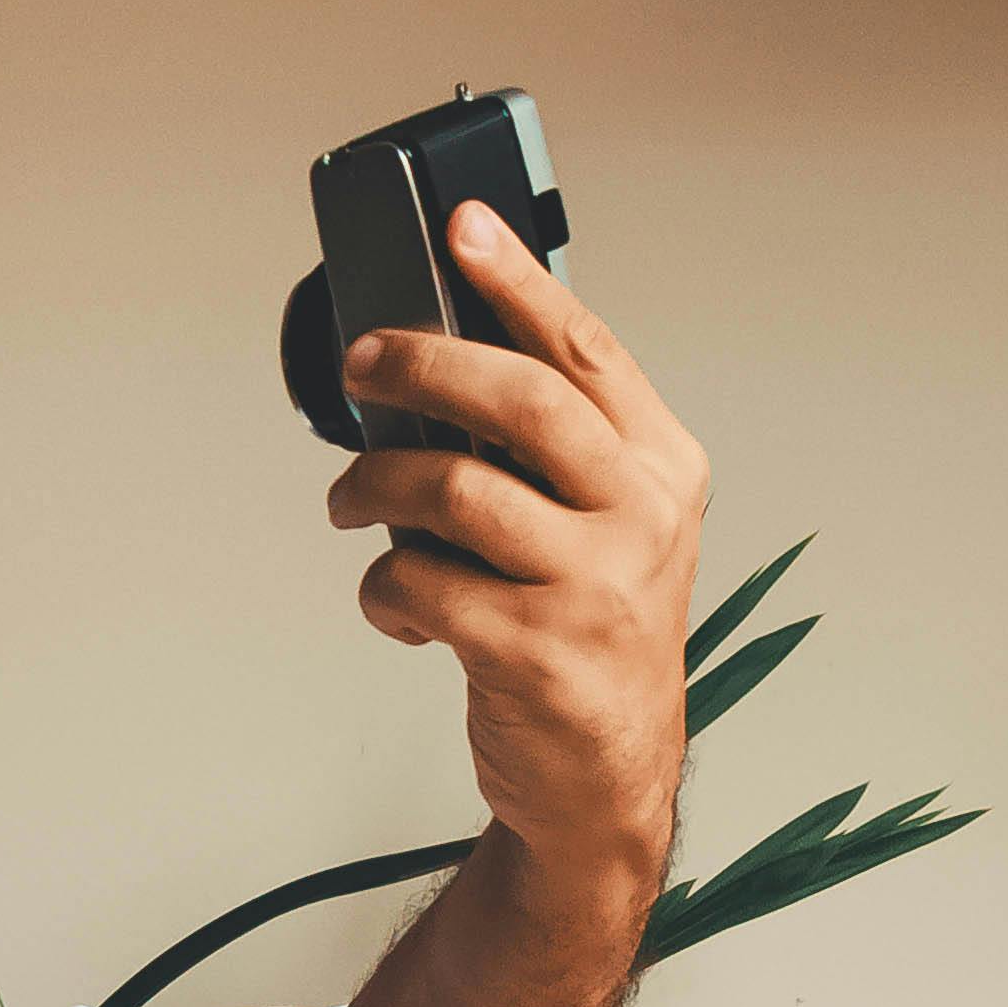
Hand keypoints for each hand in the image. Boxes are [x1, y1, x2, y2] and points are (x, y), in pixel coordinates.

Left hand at [324, 201, 708, 915]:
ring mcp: (593, 589)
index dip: (515, 280)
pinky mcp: (534, 655)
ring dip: (372, 488)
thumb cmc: (585, 635)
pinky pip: (420, 585)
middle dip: (419, 366)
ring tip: (346, 504)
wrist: (602, 778)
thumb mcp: (600, 529)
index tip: (458, 227)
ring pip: (451, 490)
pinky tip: (397, 606)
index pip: (585, 350)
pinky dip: (384, 589)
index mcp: (661, 470)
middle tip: (360, 366)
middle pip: (517, 401)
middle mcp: (640, 519)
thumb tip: (434, 362)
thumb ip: (546, 453)